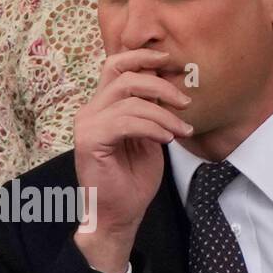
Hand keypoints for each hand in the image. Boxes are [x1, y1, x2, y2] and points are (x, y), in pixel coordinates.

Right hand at [73, 48, 192, 272]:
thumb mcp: (149, 136)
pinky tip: (165, 140)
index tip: (169, 60)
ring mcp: (86, 124)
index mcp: (102, 106)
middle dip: (160, 85)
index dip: (142, 57)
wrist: (118, 215)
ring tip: (181, 131)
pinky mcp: (89, 140)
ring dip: (163, 114)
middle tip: (185, 103)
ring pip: (129, 99)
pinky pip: (126, 121)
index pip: (116, 66)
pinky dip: (151, 127)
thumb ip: (151, 109)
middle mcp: (90, 110)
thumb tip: (167, 83)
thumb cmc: (132, 180)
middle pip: (123, 75)